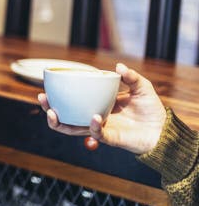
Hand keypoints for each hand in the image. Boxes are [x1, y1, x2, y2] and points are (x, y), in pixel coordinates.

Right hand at [38, 63, 166, 154]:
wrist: (164, 130)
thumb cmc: (152, 110)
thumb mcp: (142, 87)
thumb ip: (131, 77)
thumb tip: (118, 67)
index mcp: (97, 105)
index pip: (73, 102)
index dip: (59, 96)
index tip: (47, 86)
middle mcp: (94, 117)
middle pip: (66, 117)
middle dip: (50, 110)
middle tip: (42, 99)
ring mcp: (100, 128)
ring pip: (73, 129)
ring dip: (60, 123)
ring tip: (52, 113)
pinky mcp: (110, 138)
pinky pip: (97, 133)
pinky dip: (93, 126)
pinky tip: (93, 117)